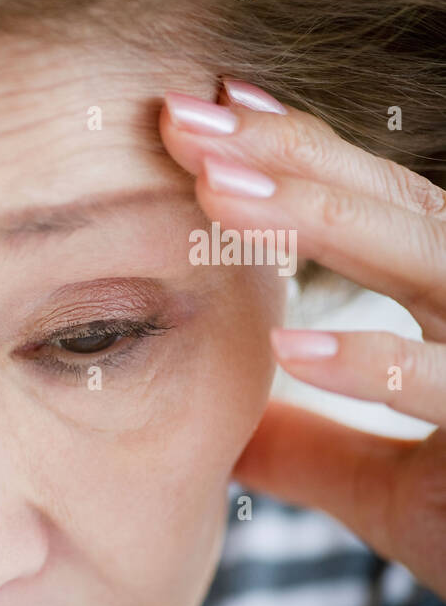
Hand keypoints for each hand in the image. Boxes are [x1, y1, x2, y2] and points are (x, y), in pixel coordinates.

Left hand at [160, 79, 444, 594]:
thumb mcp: (388, 490)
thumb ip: (313, 450)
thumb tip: (229, 432)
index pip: (377, 209)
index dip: (295, 156)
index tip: (207, 116)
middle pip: (395, 210)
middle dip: (289, 159)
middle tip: (184, 120)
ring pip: (430, 263)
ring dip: (324, 224)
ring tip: (220, 193)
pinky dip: (375, 364)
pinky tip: (293, 344)